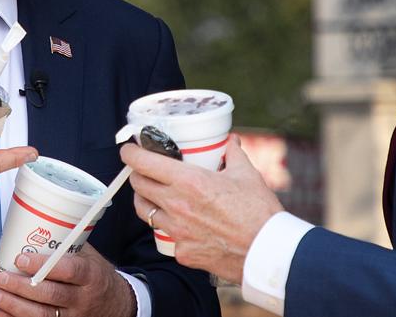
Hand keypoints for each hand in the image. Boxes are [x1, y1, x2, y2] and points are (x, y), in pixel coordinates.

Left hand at [0, 246, 135, 316]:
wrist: (115, 305)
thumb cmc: (96, 276)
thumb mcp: (90, 257)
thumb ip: (66, 247)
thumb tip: (34, 225)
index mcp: (90, 275)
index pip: (68, 270)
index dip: (43, 266)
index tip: (21, 258)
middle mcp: (82, 299)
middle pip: (51, 295)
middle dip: (22, 287)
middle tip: (1, 277)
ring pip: (41, 315)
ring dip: (13, 306)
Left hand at [121, 136, 282, 283]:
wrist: (266, 252)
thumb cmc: (259, 212)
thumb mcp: (247, 174)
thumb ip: (234, 154)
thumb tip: (231, 142)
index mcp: (189, 182)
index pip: (144, 163)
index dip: (131, 153)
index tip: (129, 149)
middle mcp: (177, 206)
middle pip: (138, 186)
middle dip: (137, 174)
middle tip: (143, 169)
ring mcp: (177, 232)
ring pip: (145, 212)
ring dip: (146, 200)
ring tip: (154, 194)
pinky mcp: (183, 252)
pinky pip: (166, 236)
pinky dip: (169, 226)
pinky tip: (181, 222)